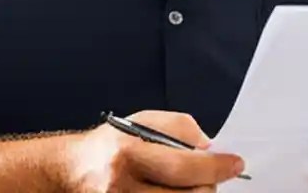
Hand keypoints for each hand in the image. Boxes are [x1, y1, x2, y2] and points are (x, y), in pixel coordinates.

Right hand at [59, 110, 245, 191]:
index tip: (235, 164)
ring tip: (189, 187)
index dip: (216, 167)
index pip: (183, 166)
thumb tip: (210, 150)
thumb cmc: (109, 146)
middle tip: (207, 178)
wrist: (72, 172)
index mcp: (127, 154)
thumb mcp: (141, 122)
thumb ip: (180, 129)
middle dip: (207, 186)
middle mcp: (122, 188)